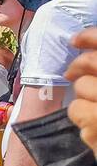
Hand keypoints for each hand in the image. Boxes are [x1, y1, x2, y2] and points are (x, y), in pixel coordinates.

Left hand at [67, 31, 96, 150]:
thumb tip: (84, 49)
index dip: (91, 37)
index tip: (76, 40)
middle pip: (91, 61)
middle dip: (78, 65)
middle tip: (71, 72)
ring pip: (82, 86)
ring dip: (84, 98)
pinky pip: (76, 109)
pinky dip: (81, 118)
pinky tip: (94, 128)